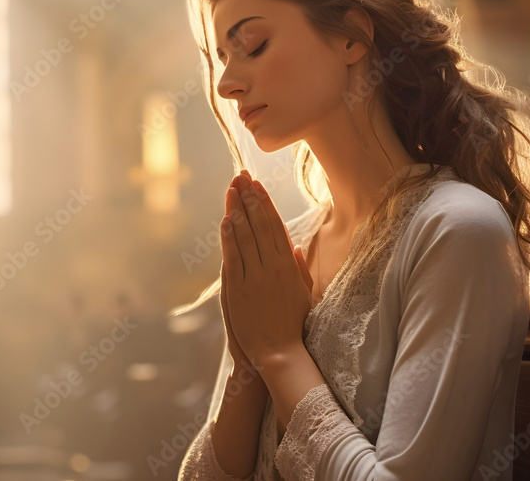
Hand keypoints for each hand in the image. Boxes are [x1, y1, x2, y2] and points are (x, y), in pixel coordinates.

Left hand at [220, 170, 312, 370]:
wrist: (279, 354)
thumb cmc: (293, 326)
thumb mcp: (303, 294)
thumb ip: (299, 269)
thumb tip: (297, 247)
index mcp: (289, 267)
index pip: (276, 227)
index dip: (266, 204)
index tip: (258, 186)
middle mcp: (273, 268)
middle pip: (260, 226)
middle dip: (250, 199)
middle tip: (242, 176)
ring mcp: (256, 278)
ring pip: (246, 237)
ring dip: (238, 211)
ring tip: (232, 189)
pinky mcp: (239, 290)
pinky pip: (234, 258)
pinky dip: (229, 238)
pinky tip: (226, 220)